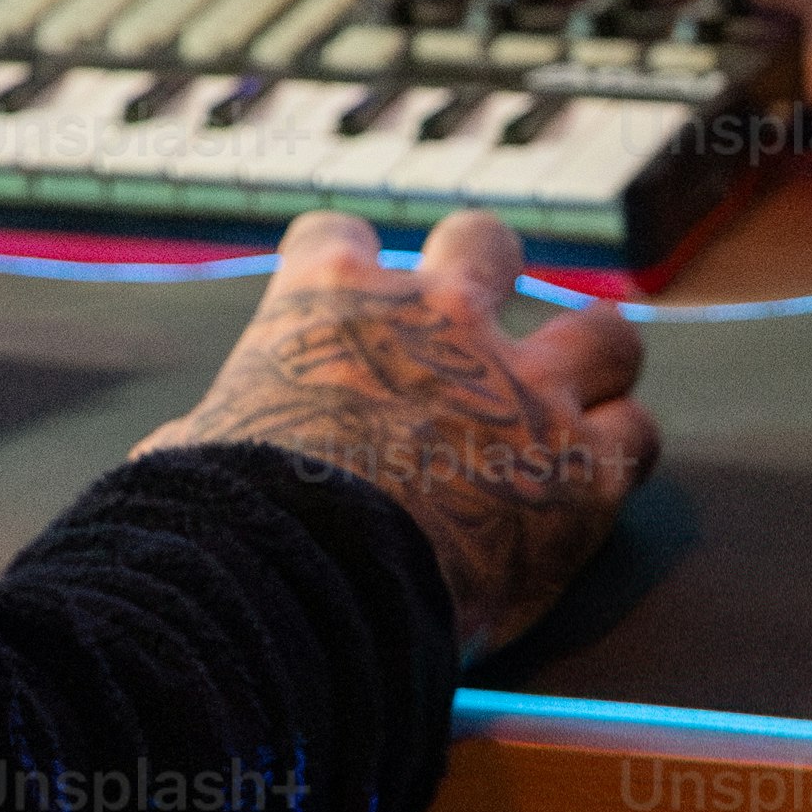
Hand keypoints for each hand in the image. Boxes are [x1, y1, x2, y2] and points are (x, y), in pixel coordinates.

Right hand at [133, 208, 654, 657]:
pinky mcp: (583, 466)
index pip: (333, 235)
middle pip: (484, 241)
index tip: (342, 295)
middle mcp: (438, 317)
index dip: (339, 266)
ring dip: (591, 363)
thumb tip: (176, 456)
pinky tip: (599, 483)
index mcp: (327, 301)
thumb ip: (207, 434)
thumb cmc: (231, 516)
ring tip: (579, 398)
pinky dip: (619, 455)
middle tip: (478, 329)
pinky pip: (635, 436)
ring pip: (604, 332)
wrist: (314, 576)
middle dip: (486, 274)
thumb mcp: (193, 453)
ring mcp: (523, 385)